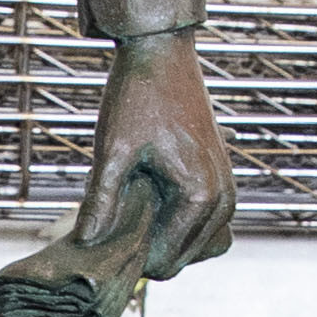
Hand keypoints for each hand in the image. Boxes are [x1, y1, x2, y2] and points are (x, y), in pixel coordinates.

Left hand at [77, 29, 233, 277]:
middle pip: (182, 260)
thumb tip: (87, 243)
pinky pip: (204, 226)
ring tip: (134, 205)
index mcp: (201, 197)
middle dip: (148, 248)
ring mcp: (229, 190)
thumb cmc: (138, 98)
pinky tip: (150, 202)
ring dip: (164, 238)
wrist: (162, 54)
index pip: (165, 262)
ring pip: (196, 246)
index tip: (109, 226)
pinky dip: (179, 225)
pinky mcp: (224, 180)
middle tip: (118, 214)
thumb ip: (100, 202)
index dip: (130, 254)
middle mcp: (224, 199)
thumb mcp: (111, 152)